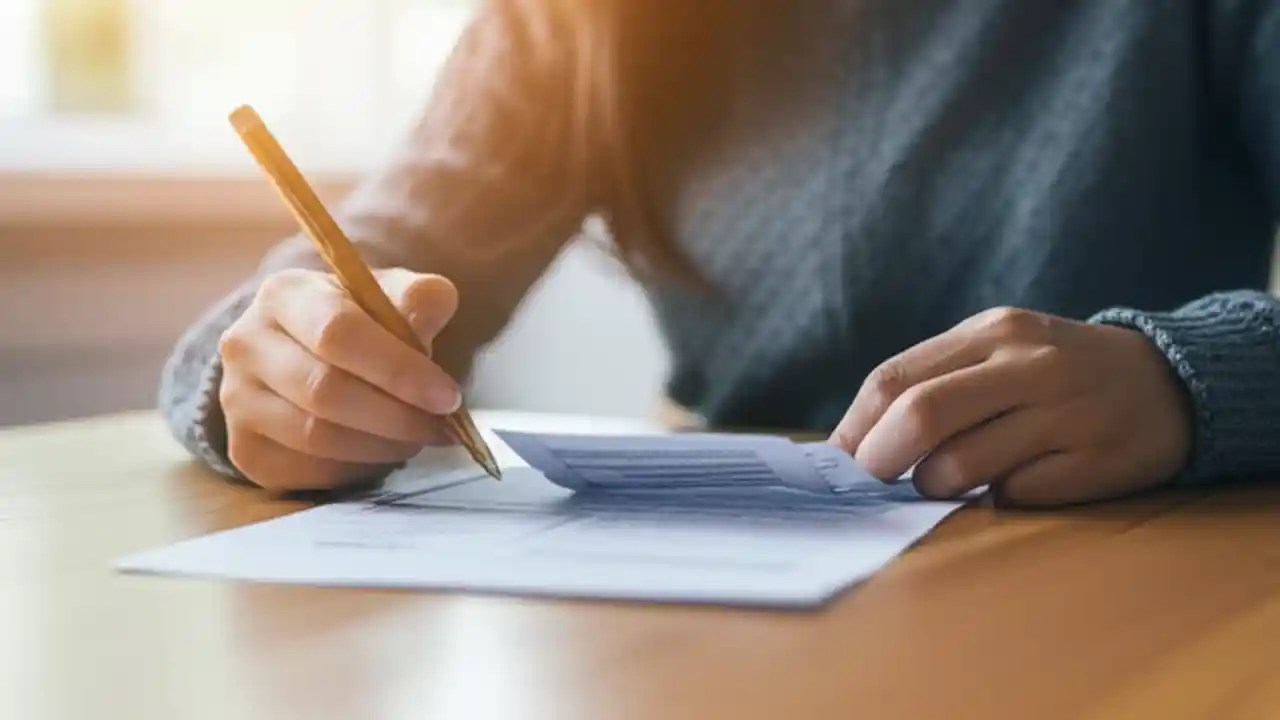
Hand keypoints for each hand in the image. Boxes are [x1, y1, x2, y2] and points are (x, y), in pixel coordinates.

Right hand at [219, 268, 461, 490]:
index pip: (338, 332)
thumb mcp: (387, 296)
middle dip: (396, 416)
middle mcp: (246, 344)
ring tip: (416, 438)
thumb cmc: (356, 324)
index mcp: (285, 295)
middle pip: (325, 391)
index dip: (398, 370)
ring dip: (381, 446)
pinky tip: (379, 452)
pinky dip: (355, 468)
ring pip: (316, 437)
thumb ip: (417, 297)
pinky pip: (307, 471)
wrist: (302, 353)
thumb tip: (436, 302)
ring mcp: (236, 401)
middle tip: (440, 427)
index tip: (447, 397)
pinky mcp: (244, 449)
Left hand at [829, 307, 1193, 505]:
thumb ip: (934, 382)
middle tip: (874, 482)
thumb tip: (855, 442)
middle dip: (880, 459)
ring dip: (936, 486)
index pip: (896, 379)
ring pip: (960, 465)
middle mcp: (1029, 364)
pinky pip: (1013, 495)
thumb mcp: (998, 352)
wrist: (1170, 383)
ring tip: (950, 480)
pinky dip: (996, 498)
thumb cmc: (1054, 374)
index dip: (856, 427)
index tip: (837, 461)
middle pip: (922, 416)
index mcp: (993, 331)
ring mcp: (1066, 412)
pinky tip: (1016, 480)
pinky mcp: (1094, 461)